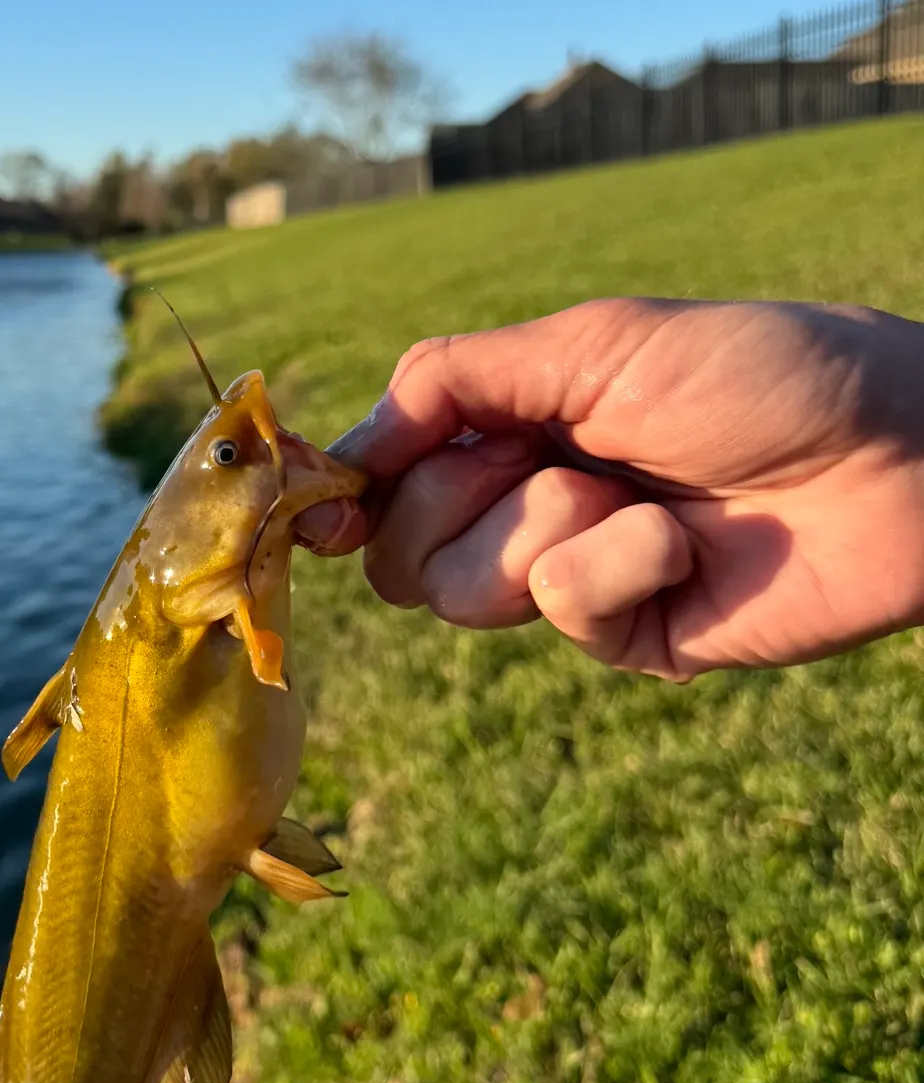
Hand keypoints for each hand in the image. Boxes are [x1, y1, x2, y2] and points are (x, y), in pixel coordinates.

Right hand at [294, 299, 923, 678]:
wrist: (894, 458)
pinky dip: (617, 562)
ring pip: (457, 587)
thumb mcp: (593, 343)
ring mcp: (568, 577)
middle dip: (455, 496)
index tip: (320, 502)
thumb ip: (458, 379)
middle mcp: (523, 506)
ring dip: (540, 526)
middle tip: (540, 459)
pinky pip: (556, 605)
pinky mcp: (618, 635)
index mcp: (509, 430)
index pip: (385, 477)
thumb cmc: (759, 375)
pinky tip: (681, 544)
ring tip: (630, 496)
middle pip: (398, 548)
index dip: (344, 492)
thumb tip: (348, 441)